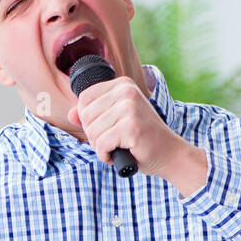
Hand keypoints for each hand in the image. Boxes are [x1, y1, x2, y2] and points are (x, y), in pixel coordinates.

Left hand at [67, 76, 193, 180]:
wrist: (170, 153)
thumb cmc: (141, 138)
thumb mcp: (115, 121)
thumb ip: (93, 115)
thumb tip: (71, 114)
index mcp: (122, 84)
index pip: (84, 99)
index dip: (88, 120)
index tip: (107, 128)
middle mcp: (126, 91)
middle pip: (85, 116)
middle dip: (94, 135)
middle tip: (114, 140)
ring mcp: (130, 108)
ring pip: (92, 132)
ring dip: (101, 147)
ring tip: (119, 146)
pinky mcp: (131, 127)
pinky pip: (101, 144)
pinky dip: (106, 155)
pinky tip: (121, 154)